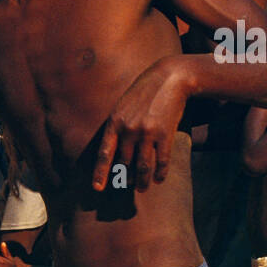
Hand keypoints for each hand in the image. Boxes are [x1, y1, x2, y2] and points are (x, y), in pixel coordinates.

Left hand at [93, 56, 190, 190]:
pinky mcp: (165, 134)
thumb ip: (117, 126)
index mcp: (114, 123)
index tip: (97, 188)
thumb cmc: (143, 93)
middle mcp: (129, 130)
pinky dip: (160, 173)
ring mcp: (147, 133)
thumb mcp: (123, 105)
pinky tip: (159, 179)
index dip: (100, 172)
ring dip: (142, 182)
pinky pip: (161, 161)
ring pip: (142, 167)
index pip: (104, 154)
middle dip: (124, 178)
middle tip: (126, 186)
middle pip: (124, 163)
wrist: (169, 78)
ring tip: (142, 188)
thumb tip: (113, 151)